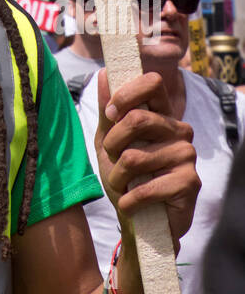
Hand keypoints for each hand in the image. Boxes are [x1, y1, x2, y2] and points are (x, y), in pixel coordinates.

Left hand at [95, 69, 199, 251]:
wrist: (138, 220)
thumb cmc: (125, 176)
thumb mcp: (109, 141)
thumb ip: (108, 110)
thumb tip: (103, 74)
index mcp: (161, 114)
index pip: (152, 82)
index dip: (127, 94)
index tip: (111, 113)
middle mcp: (179, 130)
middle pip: (138, 118)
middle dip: (113, 143)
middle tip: (113, 159)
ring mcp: (187, 155)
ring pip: (134, 156)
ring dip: (117, 177)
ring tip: (123, 185)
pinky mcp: (190, 183)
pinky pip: (146, 187)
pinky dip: (129, 200)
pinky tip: (130, 204)